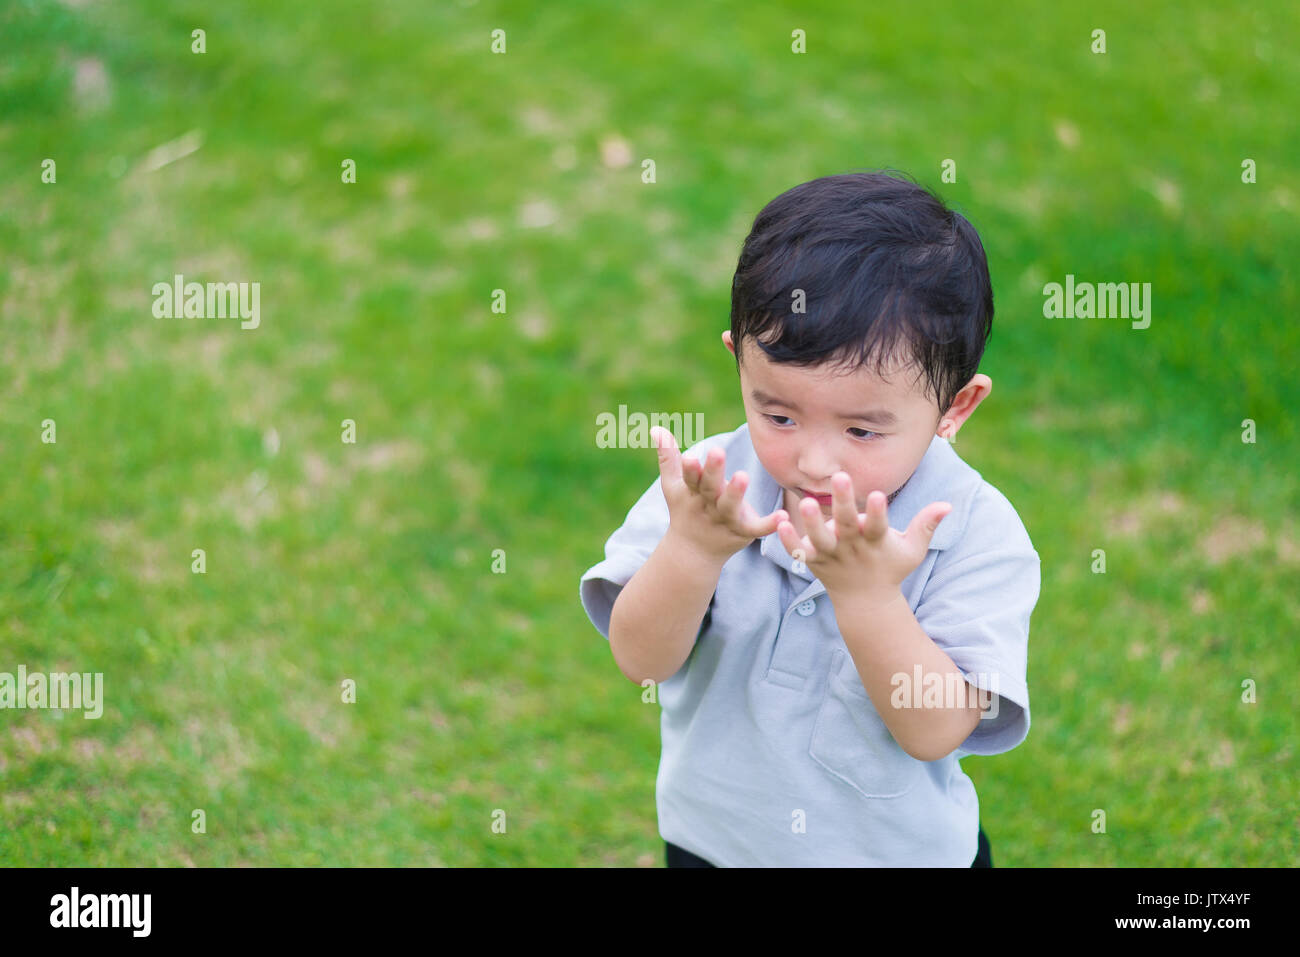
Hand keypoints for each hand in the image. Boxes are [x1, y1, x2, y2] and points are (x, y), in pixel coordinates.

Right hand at [652, 426, 788, 562]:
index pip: (690, 478)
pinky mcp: (744, 532)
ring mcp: (726, 519)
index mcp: (693, 492)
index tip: (690, 456)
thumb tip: (655, 428)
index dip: (690, 469)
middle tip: (717, 451)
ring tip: (743, 475)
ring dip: (735, 493)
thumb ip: (668, 457)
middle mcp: (709, 505)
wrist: (694, 552)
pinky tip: (784, 516)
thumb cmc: (686, 510)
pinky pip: (758, 528)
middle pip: (710, 488)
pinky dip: (770, 524)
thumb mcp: (674, 486)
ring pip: (731, 506)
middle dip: (713, 472)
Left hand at [776, 471, 950, 602]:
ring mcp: (831, 555)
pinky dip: (789, 541)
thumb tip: (947, 505)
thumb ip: (926, 525)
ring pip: (820, 539)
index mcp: (876, 541)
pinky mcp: (813, 562)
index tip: (876, 495)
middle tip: (839, 477)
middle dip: (842, 502)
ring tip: (806, 502)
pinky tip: (779, 523)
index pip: (878, 525)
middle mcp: (852, 547)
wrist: (865, 603)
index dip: (877, 511)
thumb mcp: (912, 549)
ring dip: (812, 523)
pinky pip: (798, 552)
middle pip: (846, 524)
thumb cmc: (891, 569)